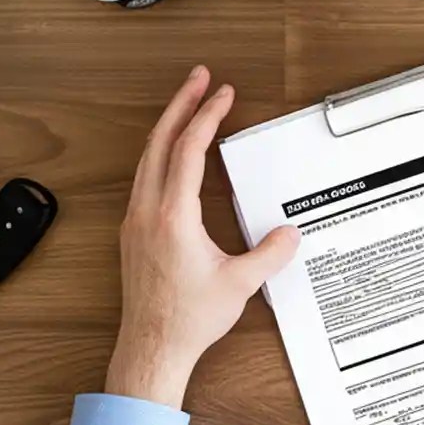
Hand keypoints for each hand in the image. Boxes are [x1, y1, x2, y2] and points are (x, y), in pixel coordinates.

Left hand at [106, 66, 300, 409]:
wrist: (152, 346)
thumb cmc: (188, 318)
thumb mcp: (240, 284)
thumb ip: (269, 254)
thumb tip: (289, 234)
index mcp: (173, 217)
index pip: (188, 151)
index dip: (206, 117)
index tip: (222, 93)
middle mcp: (148, 212)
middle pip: (159, 142)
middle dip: (181, 105)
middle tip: (198, 78)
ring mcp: (136, 220)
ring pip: (147, 157)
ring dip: (168, 126)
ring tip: (187, 105)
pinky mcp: (134, 232)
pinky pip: (144, 177)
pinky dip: (161, 153)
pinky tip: (173, 155)